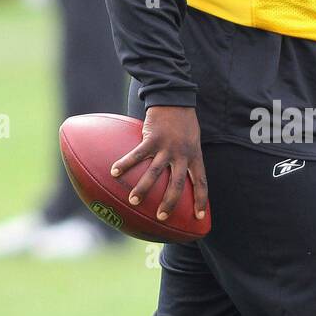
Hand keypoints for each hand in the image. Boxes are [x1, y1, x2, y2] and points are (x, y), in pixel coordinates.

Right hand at [110, 105, 208, 222]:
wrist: (175, 98)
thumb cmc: (183, 122)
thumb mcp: (193, 140)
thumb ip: (186, 157)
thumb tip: (177, 175)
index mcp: (194, 156)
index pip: (201, 182)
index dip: (201, 200)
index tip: (198, 217)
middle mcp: (182, 154)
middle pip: (177, 184)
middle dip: (170, 202)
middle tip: (161, 217)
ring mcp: (167, 147)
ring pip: (155, 172)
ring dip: (143, 188)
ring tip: (133, 201)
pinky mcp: (152, 138)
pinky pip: (137, 154)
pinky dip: (125, 163)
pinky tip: (114, 172)